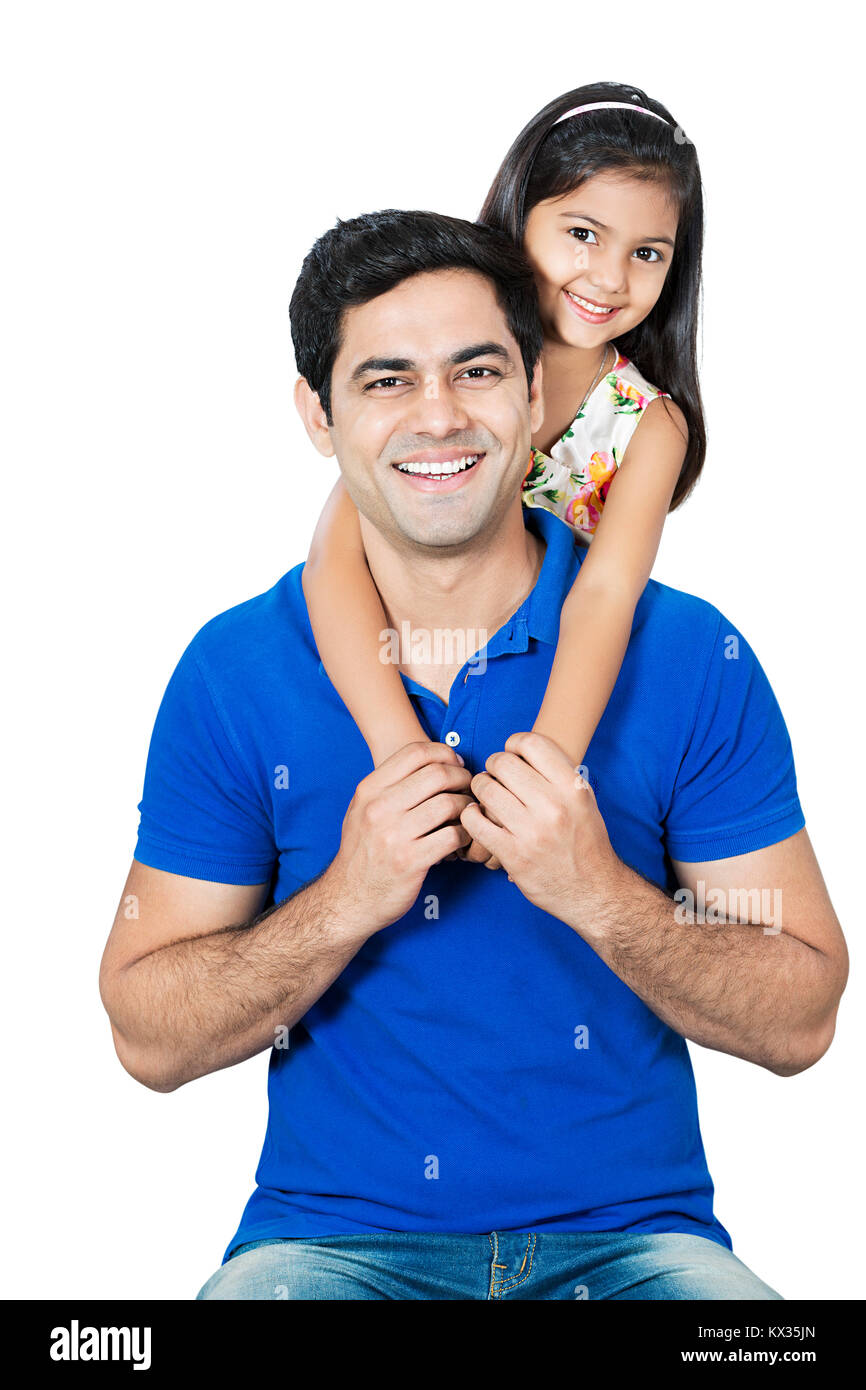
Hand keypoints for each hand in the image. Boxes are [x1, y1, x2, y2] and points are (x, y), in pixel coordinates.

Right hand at [328, 741, 472, 934]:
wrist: (348, 899)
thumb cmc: (362, 852)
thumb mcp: (362, 810)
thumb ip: (388, 786)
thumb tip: (432, 762)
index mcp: (369, 790)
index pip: (415, 752)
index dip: (444, 753)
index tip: (455, 764)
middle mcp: (379, 808)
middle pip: (437, 774)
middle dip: (462, 778)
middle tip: (469, 788)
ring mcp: (394, 835)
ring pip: (449, 804)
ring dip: (466, 806)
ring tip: (467, 813)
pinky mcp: (411, 861)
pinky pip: (453, 836)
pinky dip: (466, 834)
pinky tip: (463, 838)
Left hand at [458, 731, 623, 927]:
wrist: (594, 892)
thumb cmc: (587, 844)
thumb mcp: (585, 802)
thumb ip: (559, 775)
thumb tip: (525, 749)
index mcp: (573, 788)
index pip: (532, 743)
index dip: (514, 743)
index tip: (511, 753)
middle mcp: (553, 807)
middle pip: (503, 763)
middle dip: (493, 766)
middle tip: (495, 776)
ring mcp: (532, 832)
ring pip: (485, 789)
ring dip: (480, 788)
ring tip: (485, 795)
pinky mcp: (513, 855)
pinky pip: (475, 822)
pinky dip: (470, 815)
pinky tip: (477, 816)